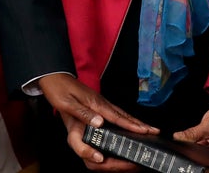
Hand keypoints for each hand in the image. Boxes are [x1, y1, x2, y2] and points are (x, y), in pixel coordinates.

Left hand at [37, 73, 155, 169]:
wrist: (54, 77)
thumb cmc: (58, 91)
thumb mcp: (66, 104)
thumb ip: (83, 113)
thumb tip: (100, 122)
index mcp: (95, 104)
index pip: (116, 116)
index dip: (130, 125)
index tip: (144, 130)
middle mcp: (101, 102)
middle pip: (123, 115)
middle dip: (139, 124)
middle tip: (154, 130)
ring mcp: (100, 102)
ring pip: (121, 113)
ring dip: (134, 121)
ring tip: (147, 128)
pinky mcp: (98, 103)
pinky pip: (116, 112)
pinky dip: (125, 118)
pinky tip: (128, 122)